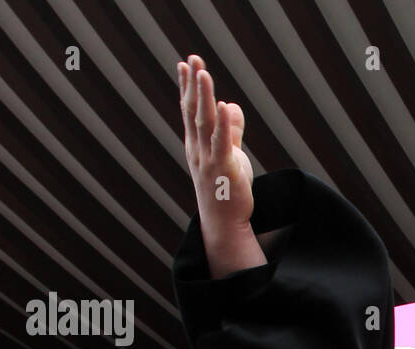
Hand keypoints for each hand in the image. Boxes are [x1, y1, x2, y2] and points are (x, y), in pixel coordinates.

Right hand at [178, 54, 253, 230]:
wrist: (224, 223)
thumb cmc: (225, 190)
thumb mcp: (229, 155)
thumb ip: (230, 130)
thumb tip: (231, 104)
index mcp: (195, 146)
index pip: (188, 111)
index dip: (186, 87)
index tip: (184, 64)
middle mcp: (197, 150)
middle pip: (192, 111)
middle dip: (192, 84)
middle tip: (191, 58)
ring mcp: (208, 160)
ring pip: (204, 123)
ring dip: (203, 97)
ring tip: (203, 73)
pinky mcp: (223, 169)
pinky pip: (221, 143)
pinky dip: (222, 123)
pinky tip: (223, 104)